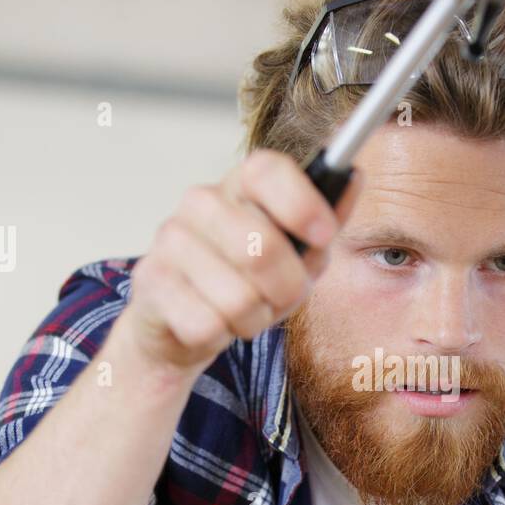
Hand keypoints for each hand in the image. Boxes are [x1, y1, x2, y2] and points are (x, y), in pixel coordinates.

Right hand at [122, 149, 361, 371]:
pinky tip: (213, 322)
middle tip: (281, 297)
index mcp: (240, 185)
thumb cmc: (246, 280)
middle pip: (263, 248)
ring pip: (239, 297)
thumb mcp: (297, 252)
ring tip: (244, 311)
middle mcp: (200, 202)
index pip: (267, 170)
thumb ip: (326, 218)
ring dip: (254, 318)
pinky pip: (208, 324)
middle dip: (287, 289)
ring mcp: (170, 240)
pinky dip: (221, 335)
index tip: (324, 235)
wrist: (179, 321)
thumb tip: (353, 177)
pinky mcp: (151, 282)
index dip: (302, 204)